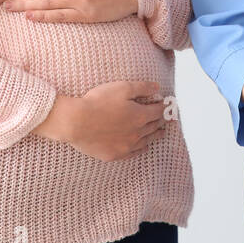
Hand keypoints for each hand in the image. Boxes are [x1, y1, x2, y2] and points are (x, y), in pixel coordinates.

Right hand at [34, 80, 166, 161]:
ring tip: (160, 133)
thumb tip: (158, 88)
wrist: (76, 122)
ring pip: (146, 141)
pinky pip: (133, 153)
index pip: (158, 111)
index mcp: (140, 116)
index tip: (167, 105)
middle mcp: (137, 133)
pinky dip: (141, 148)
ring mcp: (126, 146)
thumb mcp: (122, 88)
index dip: (163, 107)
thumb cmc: (97, 102)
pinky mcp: (115, 154)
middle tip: (166, 119)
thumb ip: (142, 88)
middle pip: (154, 127)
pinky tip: (143, 147)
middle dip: (161, 121)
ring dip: (154, 135)